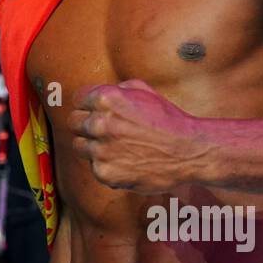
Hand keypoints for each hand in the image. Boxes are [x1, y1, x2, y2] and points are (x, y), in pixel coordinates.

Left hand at [67, 79, 209, 192]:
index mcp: (105, 99)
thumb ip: (115, 89)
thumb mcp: (143, 90)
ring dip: (93, 146)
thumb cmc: (167, 119)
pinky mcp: (104, 173)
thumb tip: (96, 94)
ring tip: (118, 147)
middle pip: (73, 123)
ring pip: (80, 146)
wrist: (188, 152)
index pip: (78, 99)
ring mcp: (100, 150)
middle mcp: (98, 123)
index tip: (96, 112)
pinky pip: (94, 166)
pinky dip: (106, 165)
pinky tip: (126, 161)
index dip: (88, 105)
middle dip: (86, 125)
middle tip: (106, 131)